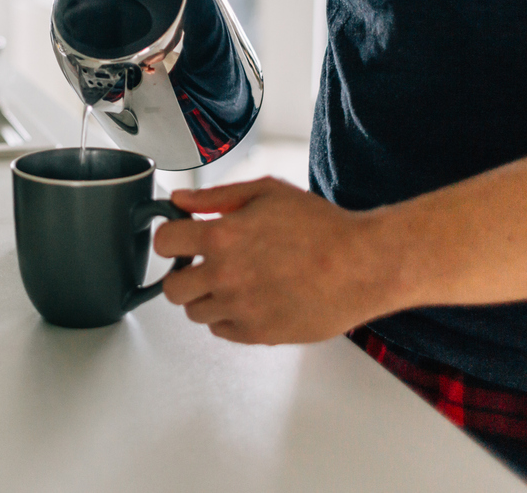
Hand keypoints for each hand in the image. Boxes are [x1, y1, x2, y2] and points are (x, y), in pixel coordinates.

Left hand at [154, 178, 404, 344]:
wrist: (362, 265)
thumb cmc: (322, 227)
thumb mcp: (267, 193)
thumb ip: (216, 197)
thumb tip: (180, 201)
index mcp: (223, 237)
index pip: (163, 243)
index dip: (170, 238)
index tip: (181, 239)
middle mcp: (225, 276)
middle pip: (171, 288)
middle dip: (183, 274)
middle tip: (203, 265)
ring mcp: (240, 309)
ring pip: (195, 312)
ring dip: (206, 297)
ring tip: (235, 282)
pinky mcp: (258, 334)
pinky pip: (222, 331)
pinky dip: (228, 318)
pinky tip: (250, 299)